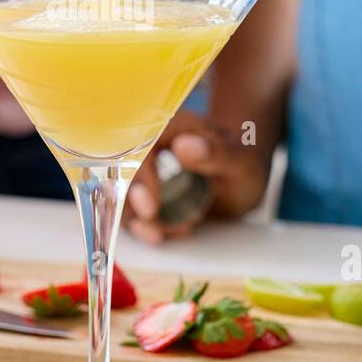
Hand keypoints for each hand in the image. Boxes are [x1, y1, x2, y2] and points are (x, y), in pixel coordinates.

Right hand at [124, 111, 271, 243]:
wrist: (240, 176)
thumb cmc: (242, 165)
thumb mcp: (240, 162)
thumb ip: (217, 152)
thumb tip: (183, 146)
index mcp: (172, 126)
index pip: (140, 145)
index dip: (139, 177)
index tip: (150, 208)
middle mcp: (150, 142)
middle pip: (120, 171)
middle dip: (130, 206)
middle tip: (153, 231)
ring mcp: (143, 166)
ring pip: (119, 191)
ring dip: (133, 220)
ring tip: (162, 235)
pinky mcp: (141, 187)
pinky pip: (128, 205)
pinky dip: (140, 224)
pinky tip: (163, 232)